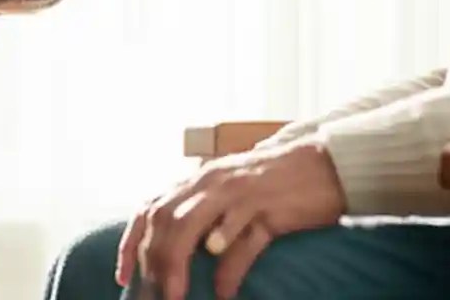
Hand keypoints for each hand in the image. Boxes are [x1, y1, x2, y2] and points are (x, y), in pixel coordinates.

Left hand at [117, 139, 345, 299]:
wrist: (326, 162)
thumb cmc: (278, 185)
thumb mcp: (237, 206)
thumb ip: (214, 231)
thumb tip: (209, 278)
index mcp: (198, 180)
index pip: (150, 208)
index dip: (131, 243)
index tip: (123, 277)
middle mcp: (211, 181)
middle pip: (166, 219)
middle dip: (154, 260)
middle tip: (156, 296)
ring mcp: (238, 192)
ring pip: (192, 224)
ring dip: (178, 262)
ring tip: (176, 295)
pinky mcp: (269, 205)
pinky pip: (241, 236)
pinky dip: (228, 266)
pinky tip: (223, 289)